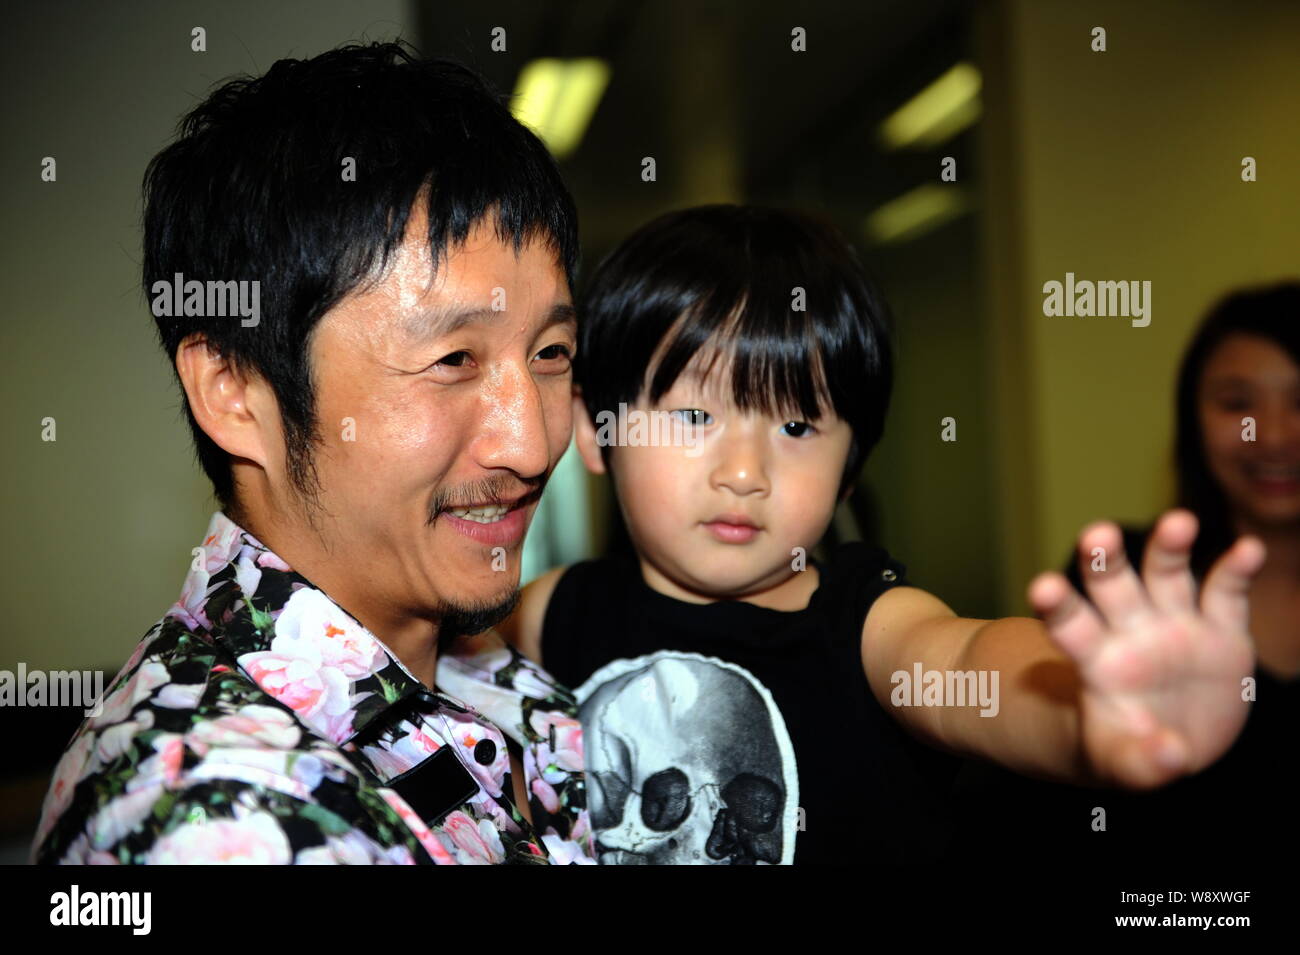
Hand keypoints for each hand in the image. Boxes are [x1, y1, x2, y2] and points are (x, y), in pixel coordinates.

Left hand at [1027, 509, 1264, 788]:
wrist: (1168, 743)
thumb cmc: (1126, 746)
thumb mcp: (1123, 763)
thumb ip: (1139, 762)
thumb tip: (1172, 756)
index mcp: (1096, 660)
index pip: (1070, 626)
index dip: (1059, 607)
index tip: (1042, 587)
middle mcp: (1131, 630)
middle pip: (1113, 587)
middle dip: (1105, 561)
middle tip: (1097, 535)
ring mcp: (1175, 625)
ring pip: (1167, 575)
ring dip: (1169, 547)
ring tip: (1178, 522)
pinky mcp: (1221, 632)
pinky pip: (1226, 594)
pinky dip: (1237, 571)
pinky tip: (1248, 550)